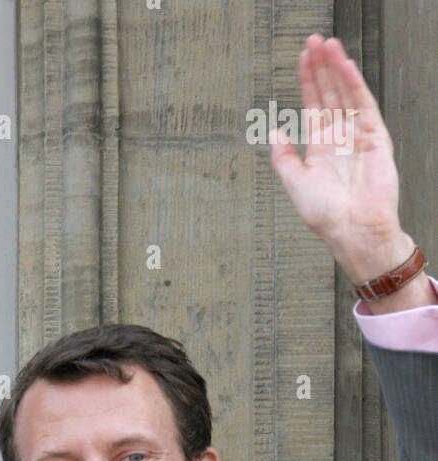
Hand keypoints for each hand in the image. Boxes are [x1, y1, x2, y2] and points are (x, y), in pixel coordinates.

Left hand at [269, 34, 409, 283]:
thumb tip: (273, 131)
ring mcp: (359, 136)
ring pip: (346, 94)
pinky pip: (364, 105)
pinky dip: (355, 84)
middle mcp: (340, 139)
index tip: (302, 58)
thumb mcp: (295, 183)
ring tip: (327, 44)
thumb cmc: (326, 215)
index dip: (307, 81)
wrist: (353, 230)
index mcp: (321, 149)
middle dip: (321, 68)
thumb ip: (283, 157)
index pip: (314, 106)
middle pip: (330, 94)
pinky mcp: (376, 138)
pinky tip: (344, 65)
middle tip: (313, 41)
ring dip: (336, 69)